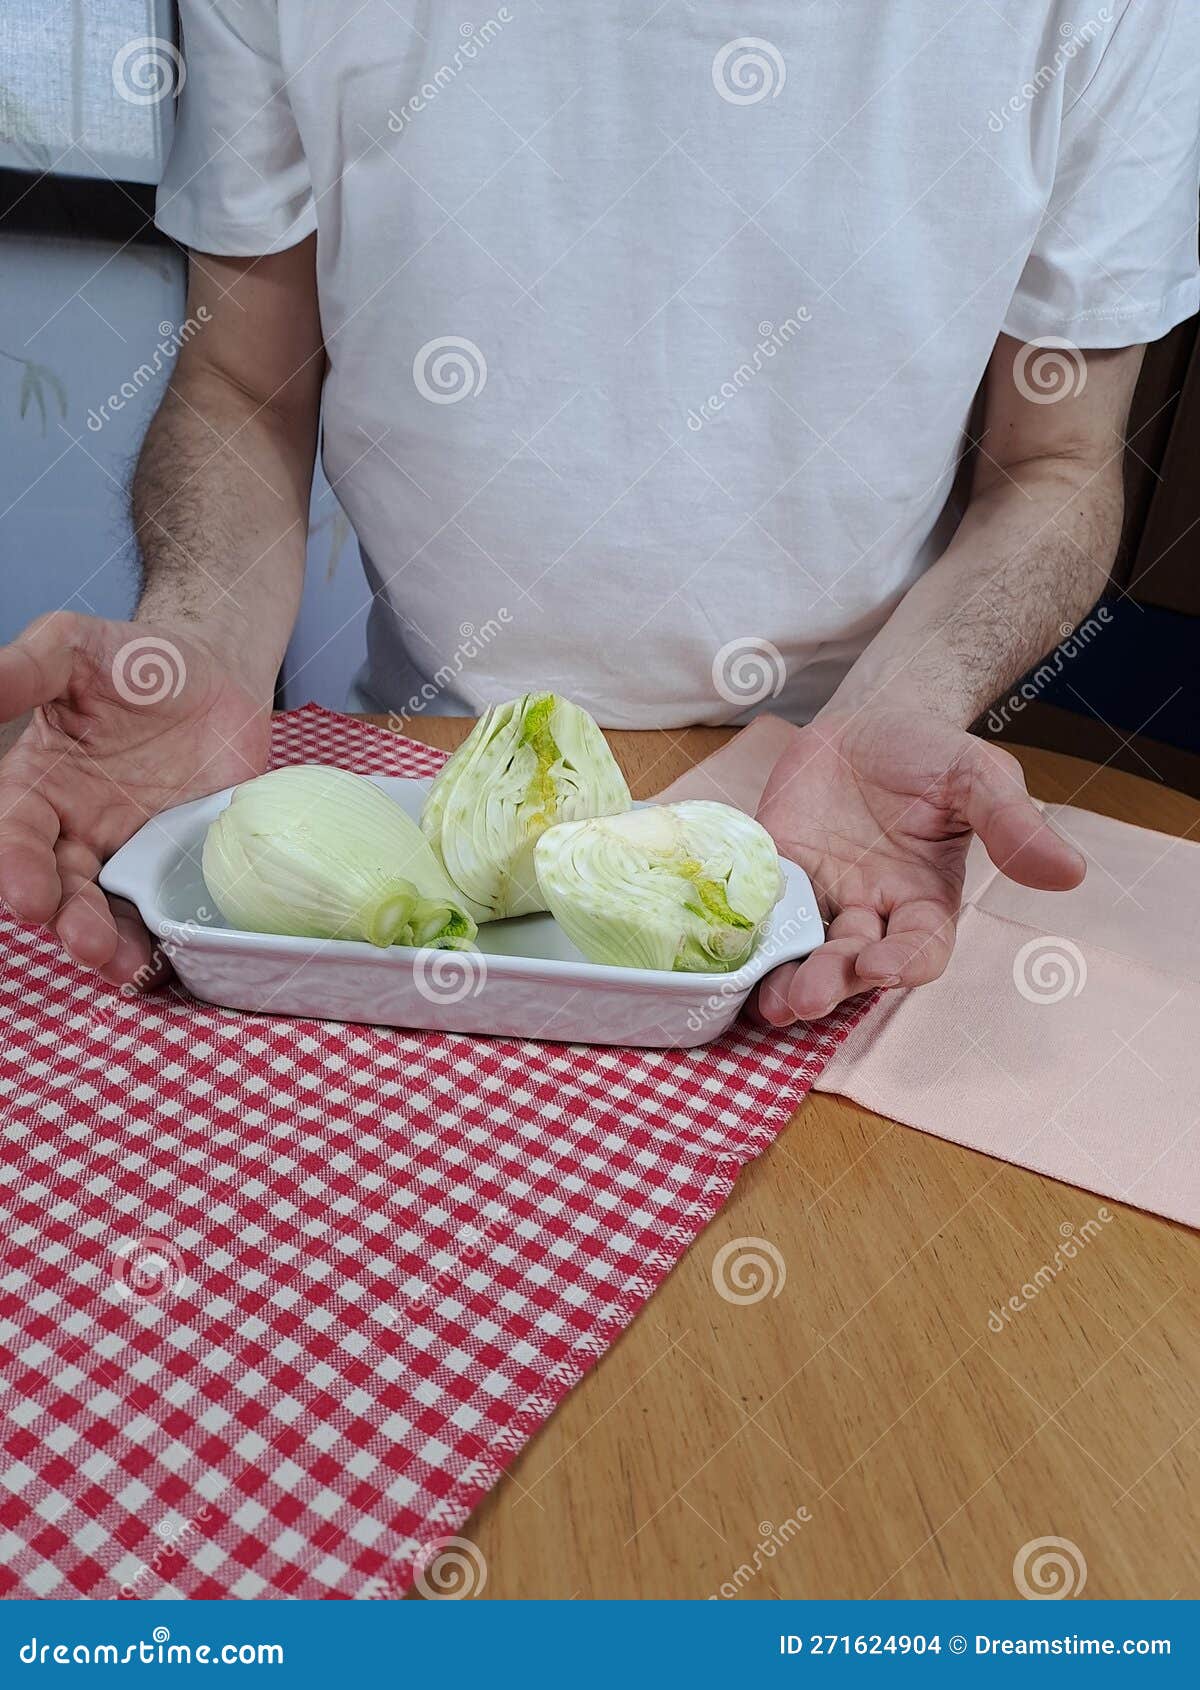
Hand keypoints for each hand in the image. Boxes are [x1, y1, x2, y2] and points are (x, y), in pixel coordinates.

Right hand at [0, 611, 269, 985]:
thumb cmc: (135, 659)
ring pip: (108, 912)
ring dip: (112, 945)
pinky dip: (168, 939)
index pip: (15, 835)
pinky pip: (168, 909)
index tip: (29, 897)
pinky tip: (176, 962)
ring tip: (126, 968)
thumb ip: (21, 670)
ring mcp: (130, 853)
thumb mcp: (72, 648)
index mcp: (37, 787)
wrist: (217, 671)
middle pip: (59, 889)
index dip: (17, 868)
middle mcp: (75, 831)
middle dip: (68, 921)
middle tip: (85, 943)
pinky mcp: (181, 864)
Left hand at [754, 708, 1085, 1023]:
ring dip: (785, 979)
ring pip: (803, 954)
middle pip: (853, 965)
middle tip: (806, 996)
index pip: (919, 950)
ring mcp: (820, 897)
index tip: (881, 966)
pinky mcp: (774, 877)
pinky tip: (728, 952)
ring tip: (770, 1000)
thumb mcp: (978, 776)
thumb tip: (1071, 872)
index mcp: (925, 900)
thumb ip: (1013, 824)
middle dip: (831, 983)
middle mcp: (871, 911)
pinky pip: (759, 914)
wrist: (868, 720)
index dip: (902, 965)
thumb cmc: (931, 753)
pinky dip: (746, 936)